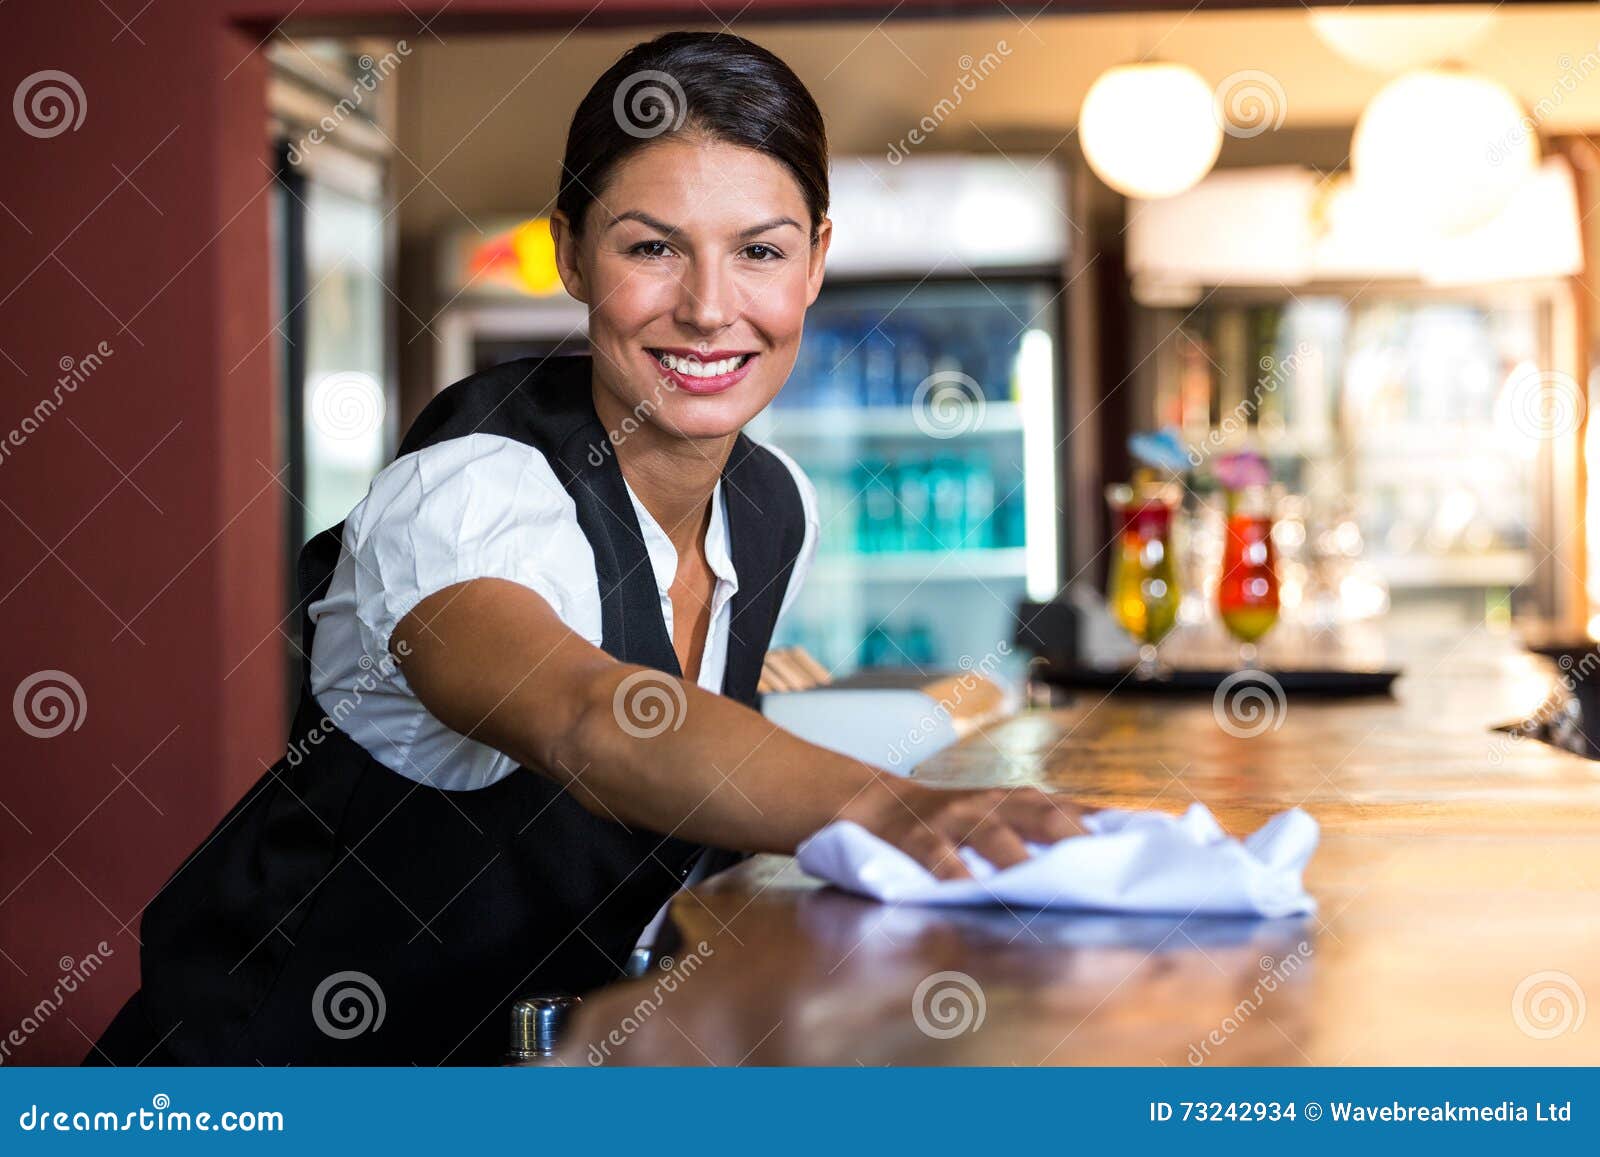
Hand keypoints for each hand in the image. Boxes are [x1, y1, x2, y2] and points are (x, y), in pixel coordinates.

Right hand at [840, 777, 1089, 880]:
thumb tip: (1110, 849)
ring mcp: (955, 819)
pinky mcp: (918, 837)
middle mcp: (992, 803)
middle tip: (1097, 873)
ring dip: (1018, 863)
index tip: (1130, 851)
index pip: (1068, 808)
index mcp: (1018, 799)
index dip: (1100, 828)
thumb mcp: (1002, 813)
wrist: (881, 805)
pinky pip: (939, 855)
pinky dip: (955, 876)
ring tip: (1037, 889)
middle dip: (1071, 841)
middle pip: (1041, 816)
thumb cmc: (957, 822)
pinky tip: (968, 895)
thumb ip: (1046, 828)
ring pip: (994, 836)